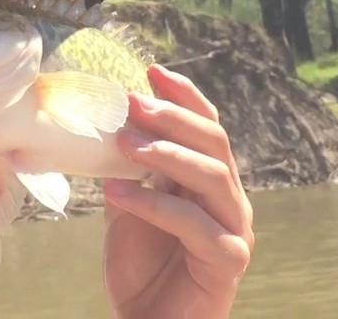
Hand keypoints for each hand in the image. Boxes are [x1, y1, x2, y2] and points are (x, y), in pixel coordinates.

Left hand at [102, 64, 253, 317]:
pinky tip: (116, 191)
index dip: (185, 95)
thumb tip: (102, 122)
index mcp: (211, 181)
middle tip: (132, 102)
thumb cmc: (142, 268)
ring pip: (212, 177)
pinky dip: (153, 204)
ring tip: (123, 142)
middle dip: (173, 117)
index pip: (208, 126)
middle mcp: (230, 200)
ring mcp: (234, 229)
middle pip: (214, 143)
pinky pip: (194, 223)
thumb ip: (128, 168)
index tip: (151, 69)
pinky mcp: (228, 261)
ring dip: (165, 153)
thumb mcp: (128, 206)